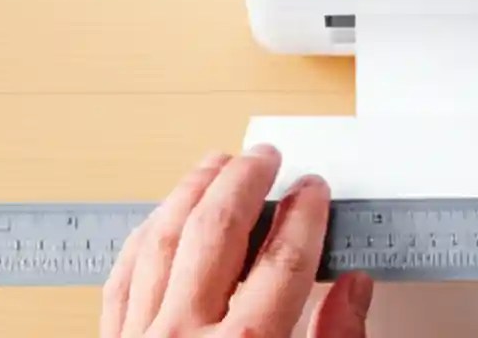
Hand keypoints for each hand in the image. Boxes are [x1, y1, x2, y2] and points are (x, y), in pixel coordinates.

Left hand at [100, 145, 374, 337]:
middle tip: (265, 157)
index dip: (305, 214)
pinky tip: (162, 219)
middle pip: (216, 233)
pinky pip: (123, 278)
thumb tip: (353, 290)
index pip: (284, 259)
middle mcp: (185, 337)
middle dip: (245, 183)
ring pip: (162, 242)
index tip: (314, 189)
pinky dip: (146, 238)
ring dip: (192, 194)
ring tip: (216, 165)